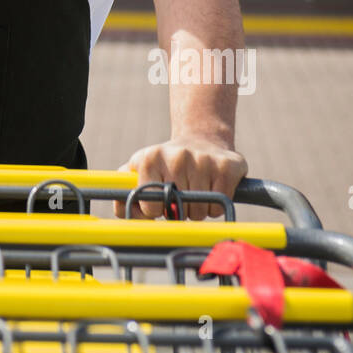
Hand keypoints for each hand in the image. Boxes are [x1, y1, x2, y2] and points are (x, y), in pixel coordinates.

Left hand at [113, 137, 247, 219]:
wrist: (200, 140)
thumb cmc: (165, 163)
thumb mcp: (138, 171)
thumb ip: (123, 193)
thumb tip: (123, 211)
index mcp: (150, 159)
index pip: (151, 208)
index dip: (156, 211)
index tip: (159, 202)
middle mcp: (177, 157)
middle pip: (179, 212)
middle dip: (179, 210)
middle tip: (181, 193)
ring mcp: (204, 160)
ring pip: (200, 212)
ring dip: (198, 209)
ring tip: (196, 190)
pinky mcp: (228, 166)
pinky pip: (220, 206)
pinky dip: (216, 204)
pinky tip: (211, 187)